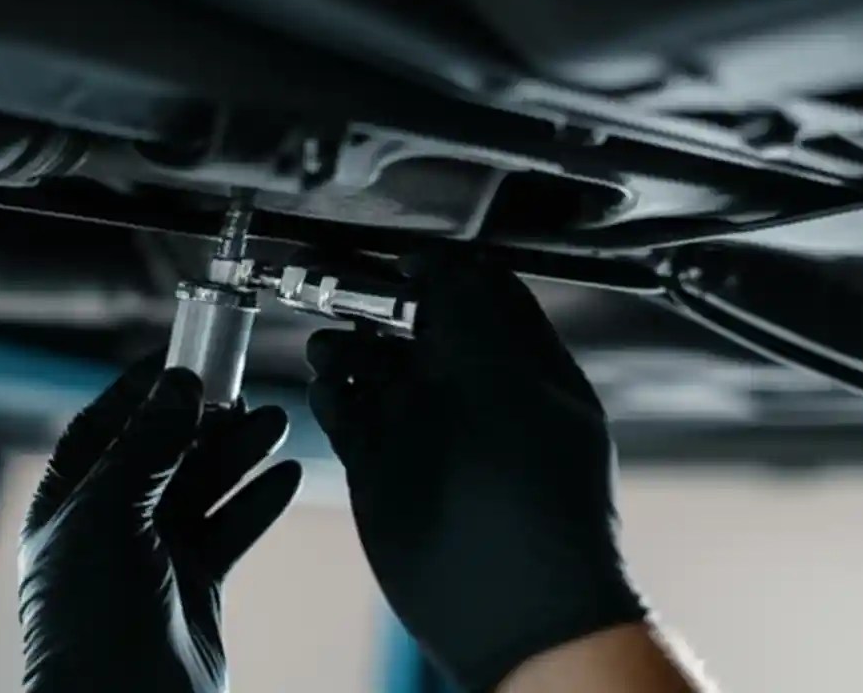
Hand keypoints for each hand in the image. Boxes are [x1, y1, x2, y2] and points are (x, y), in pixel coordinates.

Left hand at [18, 358, 301, 692]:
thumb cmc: (93, 619)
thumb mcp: (111, 516)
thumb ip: (147, 447)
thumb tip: (178, 384)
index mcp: (69, 505)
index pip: (104, 428)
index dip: (141, 390)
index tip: (184, 357)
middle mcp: (108, 527)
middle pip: (162, 454)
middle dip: (203, 421)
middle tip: (244, 390)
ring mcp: (153, 557)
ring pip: (202, 489)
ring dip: (238, 454)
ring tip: (276, 423)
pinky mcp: (194, 585)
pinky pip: (230, 529)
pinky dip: (258, 502)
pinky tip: (286, 477)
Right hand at [307, 254, 644, 691]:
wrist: (513, 605)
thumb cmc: (533, 498)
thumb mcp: (510, 388)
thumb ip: (474, 320)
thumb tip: (443, 266)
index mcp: (519, 365)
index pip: (480, 292)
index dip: (439, 267)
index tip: (401, 258)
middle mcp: (472, 391)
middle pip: (416, 323)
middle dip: (377, 300)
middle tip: (338, 282)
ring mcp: (426, 431)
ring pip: (376, 367)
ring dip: (347, 348)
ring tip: (329, 347)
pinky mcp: (384, 469)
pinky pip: (350, 414)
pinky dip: (333, 395)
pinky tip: (329, 389)